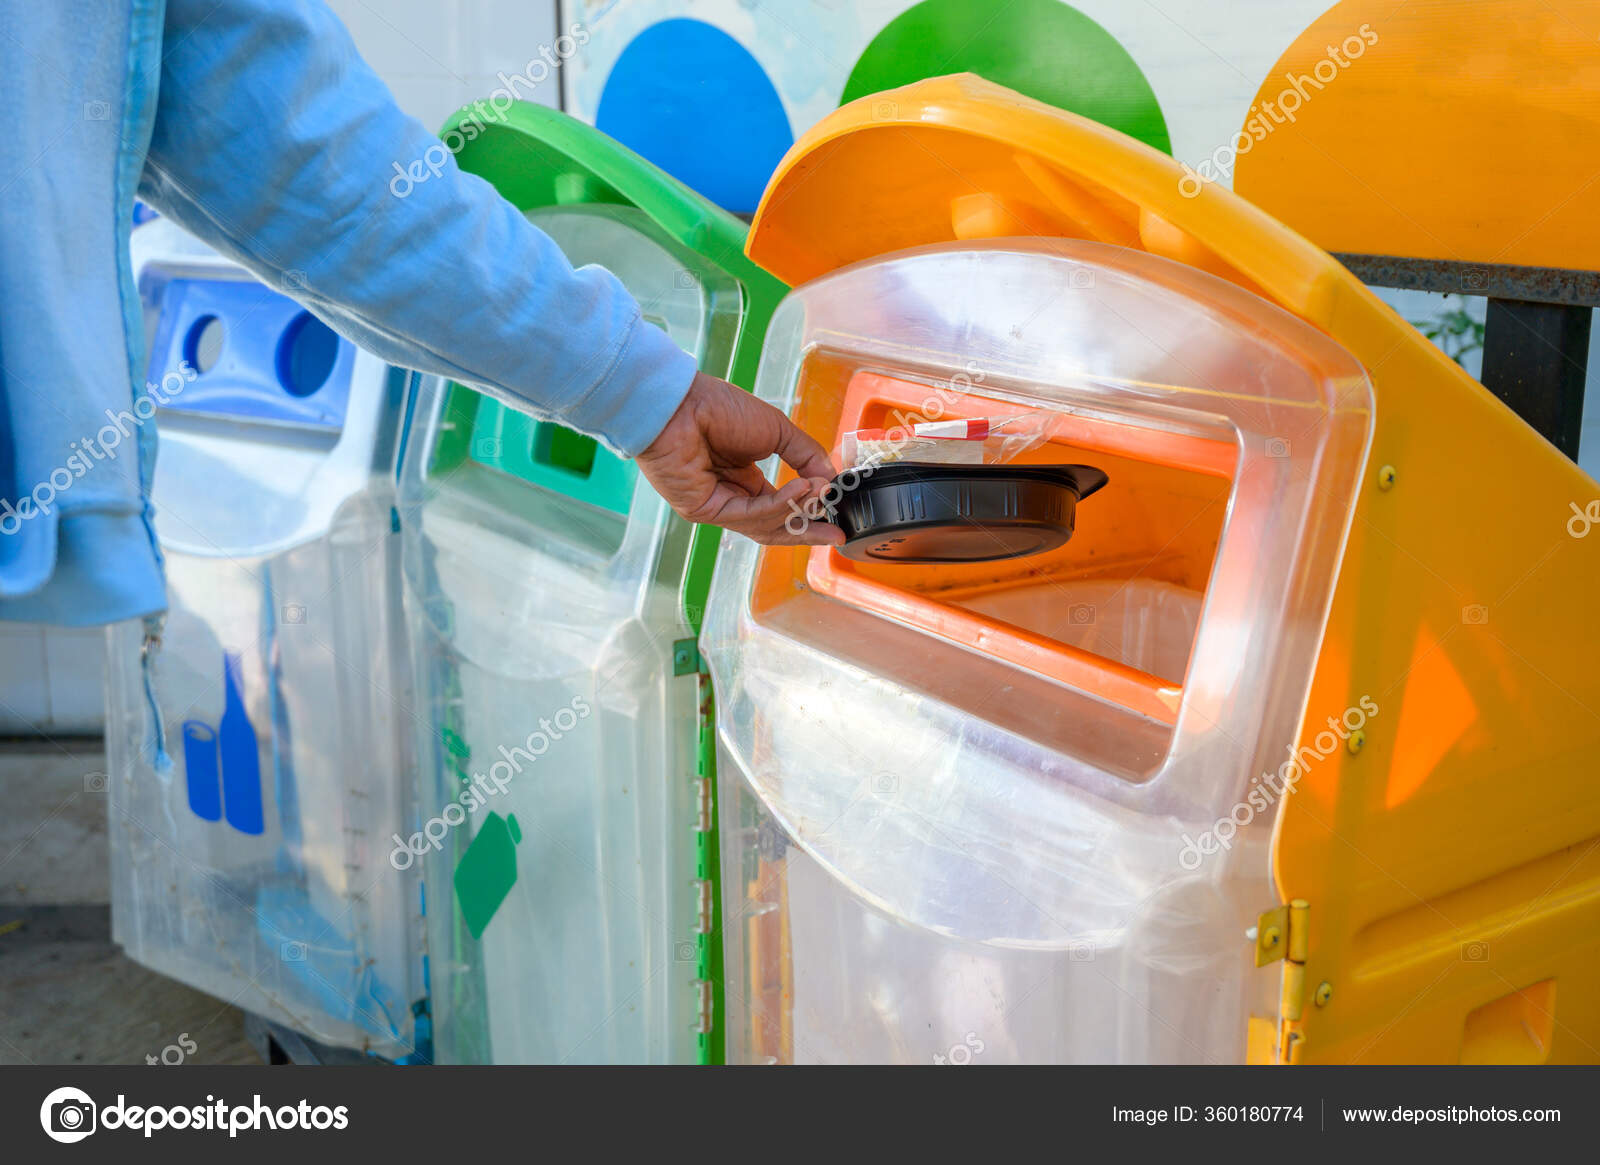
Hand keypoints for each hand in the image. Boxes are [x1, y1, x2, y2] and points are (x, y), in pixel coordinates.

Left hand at [635, 372, 844, 545]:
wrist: (682, 402)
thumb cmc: (719, 408)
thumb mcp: (776, 429)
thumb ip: (806, 454)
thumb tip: (831, 479)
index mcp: (743, 476)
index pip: (780, 505)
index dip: (808, 512)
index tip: (836, 515)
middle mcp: (730, 494)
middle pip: (774, 525)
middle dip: (807, 530)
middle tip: (836, 533)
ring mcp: (716, 505)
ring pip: (764, 524)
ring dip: (797, 511)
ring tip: (820, 493)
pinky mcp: (704, 510)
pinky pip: (749, 515)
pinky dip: (778, 505)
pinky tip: (799, 490)